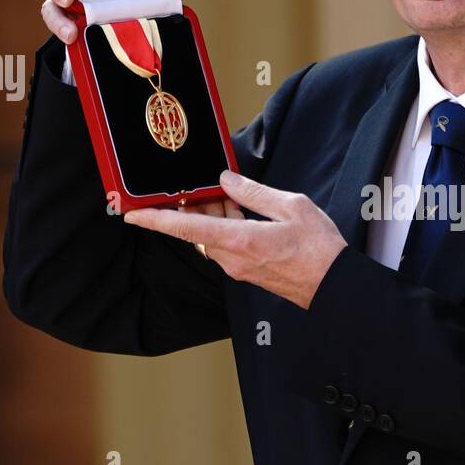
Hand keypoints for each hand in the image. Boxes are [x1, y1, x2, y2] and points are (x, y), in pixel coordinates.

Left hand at [123, 170, 347, 309]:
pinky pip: (226, 244)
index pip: (185, 227)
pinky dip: (226, 225)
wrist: (334, 285)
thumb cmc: (318, 248)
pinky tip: (240, 210)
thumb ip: (253, 192)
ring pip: (210, 236)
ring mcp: (238, 267)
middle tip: (197, 184)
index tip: (130, 214)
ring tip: (227, 193)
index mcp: (238, 240)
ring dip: (212, 214)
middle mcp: (232, 258)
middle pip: (196, 229)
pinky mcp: (247, 271)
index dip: (154, 219)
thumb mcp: (290, 206)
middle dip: (192, 206)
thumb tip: (227, 180)